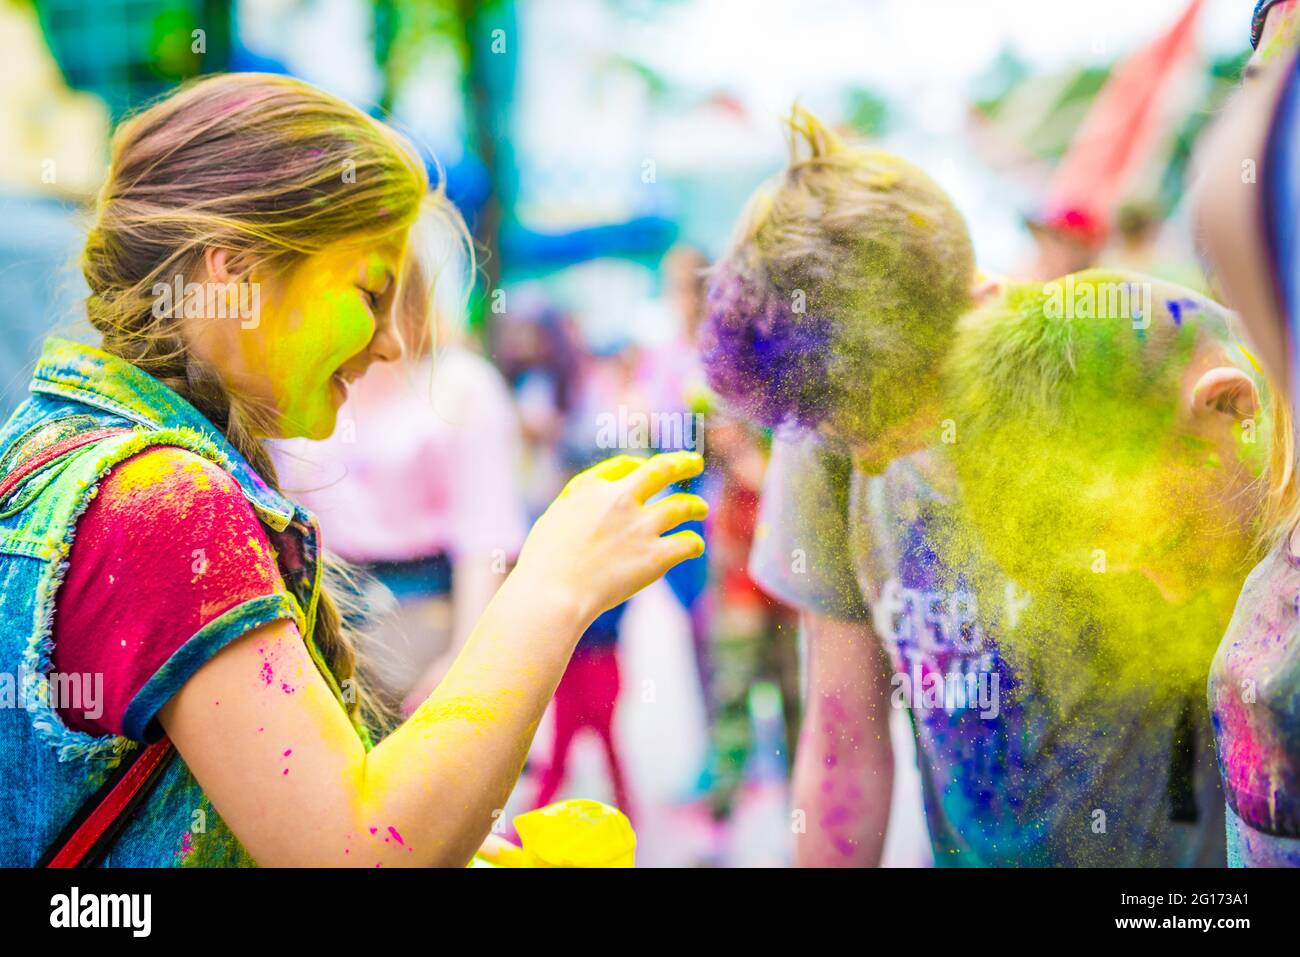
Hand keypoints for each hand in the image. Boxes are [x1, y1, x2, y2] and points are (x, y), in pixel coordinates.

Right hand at [513, 451, 706, 627]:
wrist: (553, 593)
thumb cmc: (544, 563)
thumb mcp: (553, 517)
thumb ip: (577, 504)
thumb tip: (593, 503)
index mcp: (593, 488)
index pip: (626, 465)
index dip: (642, 465)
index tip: (650, 468)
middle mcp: (621, 501)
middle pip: (663, 470)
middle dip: (683, 464)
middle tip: (695, 463)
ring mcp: (640, 528)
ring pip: (682, 507)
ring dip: (695, 506)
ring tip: (701, 508)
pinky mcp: (654, 557)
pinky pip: (687, 544)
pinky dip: (694, 544)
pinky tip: (695, 546)